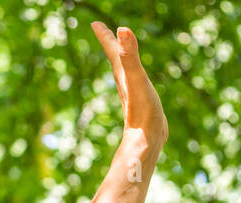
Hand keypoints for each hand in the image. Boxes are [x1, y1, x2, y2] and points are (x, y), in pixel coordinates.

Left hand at [91, 22, 167, 151]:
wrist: (146, 140)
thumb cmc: (141, 110)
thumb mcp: (136, 78)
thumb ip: (130, 55)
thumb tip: (121, 30)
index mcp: (122, 73)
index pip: (112, 50)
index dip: (104, 35)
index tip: (94, 24)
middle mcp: (124, 82)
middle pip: (115, 57)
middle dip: (110, 42)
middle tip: (102, 30)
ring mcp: (132, 92)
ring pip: (124, 70)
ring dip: (121, 58)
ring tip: (119, 51)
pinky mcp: (141, 101)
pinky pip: (135, 82)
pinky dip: (133, 74)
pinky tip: (136, 79)